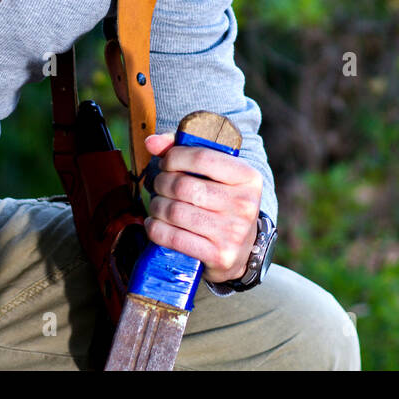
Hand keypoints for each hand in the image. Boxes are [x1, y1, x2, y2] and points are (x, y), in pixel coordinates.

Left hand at [143, 131, 261, 284]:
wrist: (241, 250)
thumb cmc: (223, 204)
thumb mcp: (216, 176)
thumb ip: (185, 152)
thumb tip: (151, 142)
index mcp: (248, 177)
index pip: (202, 158)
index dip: (175, 157)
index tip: (166, 163)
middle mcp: (244, 204)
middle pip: (184, 186)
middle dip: (161, 183)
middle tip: (158, 185)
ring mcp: (233, 232)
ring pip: (175, 212)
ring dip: (156, 206)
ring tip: (156, 204)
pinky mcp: (219, 255)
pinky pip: (174, 239)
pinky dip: (156, 229)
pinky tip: (154, 224)